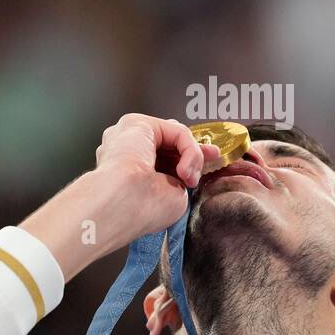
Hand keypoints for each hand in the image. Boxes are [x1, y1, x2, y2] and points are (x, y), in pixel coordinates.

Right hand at [93, 114, 221, 240]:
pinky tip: (184, 170)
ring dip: (192, 156)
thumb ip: (180, 179)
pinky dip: (189, 150)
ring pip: (174, 136)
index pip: (164, 156)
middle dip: (195, 150)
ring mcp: (129, 135)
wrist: (120, 206)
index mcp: (128, 169)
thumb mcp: (172, 195)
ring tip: (189, 177)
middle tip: (214, 157)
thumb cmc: (139, 211)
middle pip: (169, 141)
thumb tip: (190, 171)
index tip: (210, 162)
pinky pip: (176, 131)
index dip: (188, 158)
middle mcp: (125, 149)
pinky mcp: (137, 123)